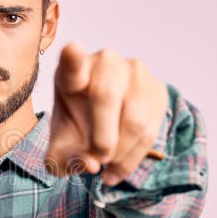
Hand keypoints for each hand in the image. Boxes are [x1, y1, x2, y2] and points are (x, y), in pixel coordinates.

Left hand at [45, 43, 168, 185]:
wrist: (105, 123)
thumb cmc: (76, 128)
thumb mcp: (60, 147)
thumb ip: (61, 161)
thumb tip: (90, 164)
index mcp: (71, 72)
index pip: (72, 61)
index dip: (73, 57)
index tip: (72, 50)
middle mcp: (104, 63)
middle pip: (106, 97)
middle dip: (103, 138)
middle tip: (99, 159)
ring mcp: (134, 71)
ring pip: (134, 117)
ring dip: (121, 152)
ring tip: (107, 167)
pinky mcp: (156, 88)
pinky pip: (151, 128)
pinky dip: (134, 155)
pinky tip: (119, 166)